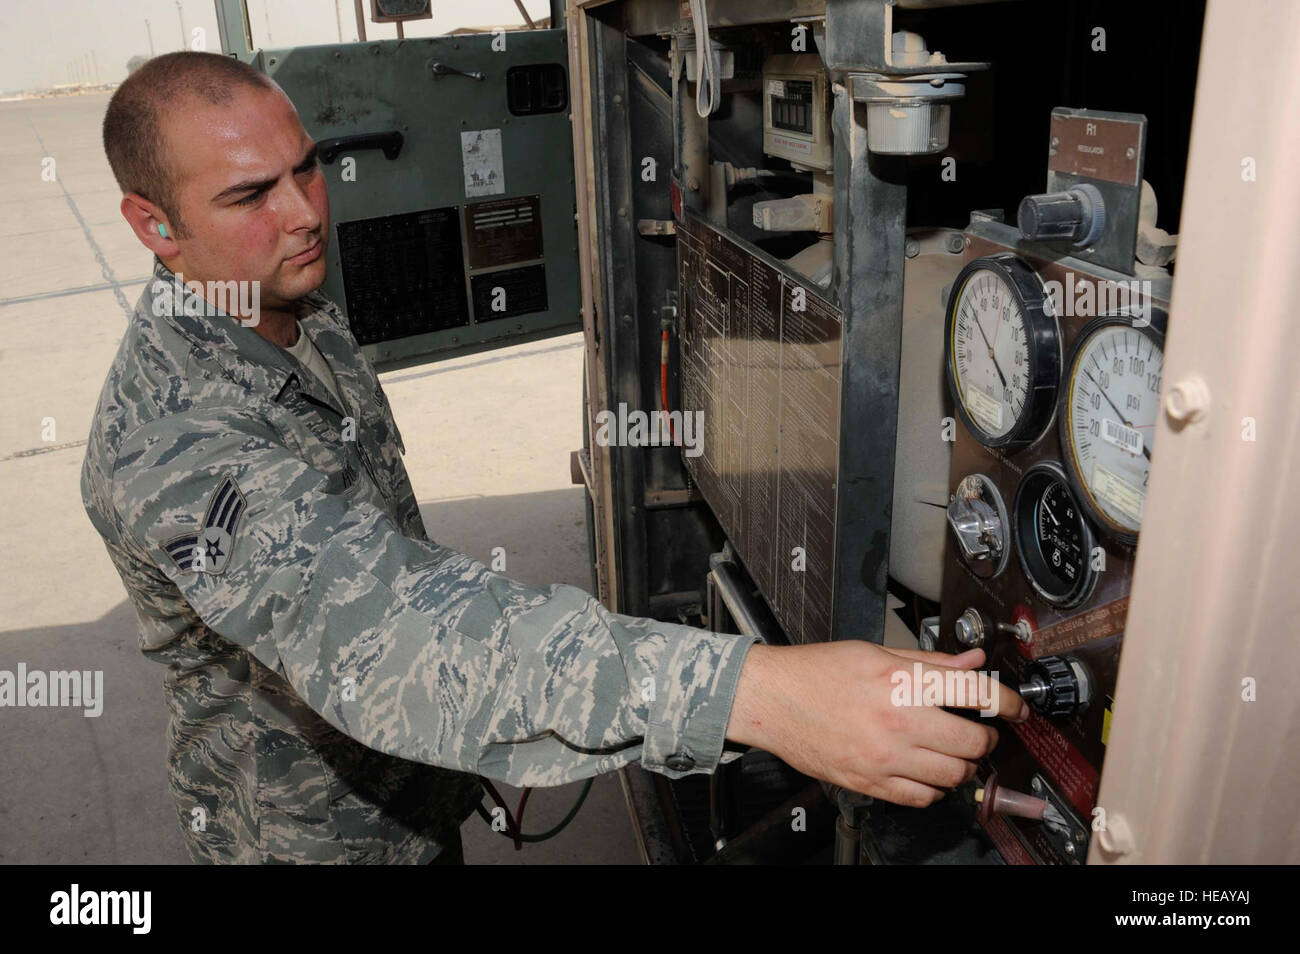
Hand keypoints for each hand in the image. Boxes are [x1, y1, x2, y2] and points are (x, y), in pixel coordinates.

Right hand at [725, 641, 1027, 807]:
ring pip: (953, 776)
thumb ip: (929, 661)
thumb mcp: (875, 651)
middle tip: (982, 731)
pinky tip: (926, 770)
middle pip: (973, 743)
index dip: (1010, 702)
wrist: (771, 699)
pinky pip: (922, 797)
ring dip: (963, 765)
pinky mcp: (869, 782)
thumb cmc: (815, 672)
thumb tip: (970, 663)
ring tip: (953, 751)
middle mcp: (897, 723)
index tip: (1017, 708)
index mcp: (902, 682)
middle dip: (987, 738)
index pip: (977, 695)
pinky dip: (933, 788)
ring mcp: (883, 758)